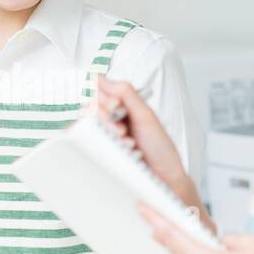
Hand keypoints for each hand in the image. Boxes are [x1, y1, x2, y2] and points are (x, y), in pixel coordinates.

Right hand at [91, 75, 198, 209]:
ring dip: (108, 132)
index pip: (97, 92)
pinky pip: (90, 144)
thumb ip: (125, 93)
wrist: (165, 177)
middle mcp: (111, 120)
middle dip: (105, 116)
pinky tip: (126, 151)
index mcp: (123, 107)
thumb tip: (100, 76)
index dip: (102, 97)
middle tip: (122, 127)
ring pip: (88, 125)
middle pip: (89, 107)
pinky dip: (109, 146)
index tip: (117, 106)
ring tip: (128, 142)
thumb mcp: (145, 115)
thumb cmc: (159, 148)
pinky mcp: (102, 153)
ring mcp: (106, 136)